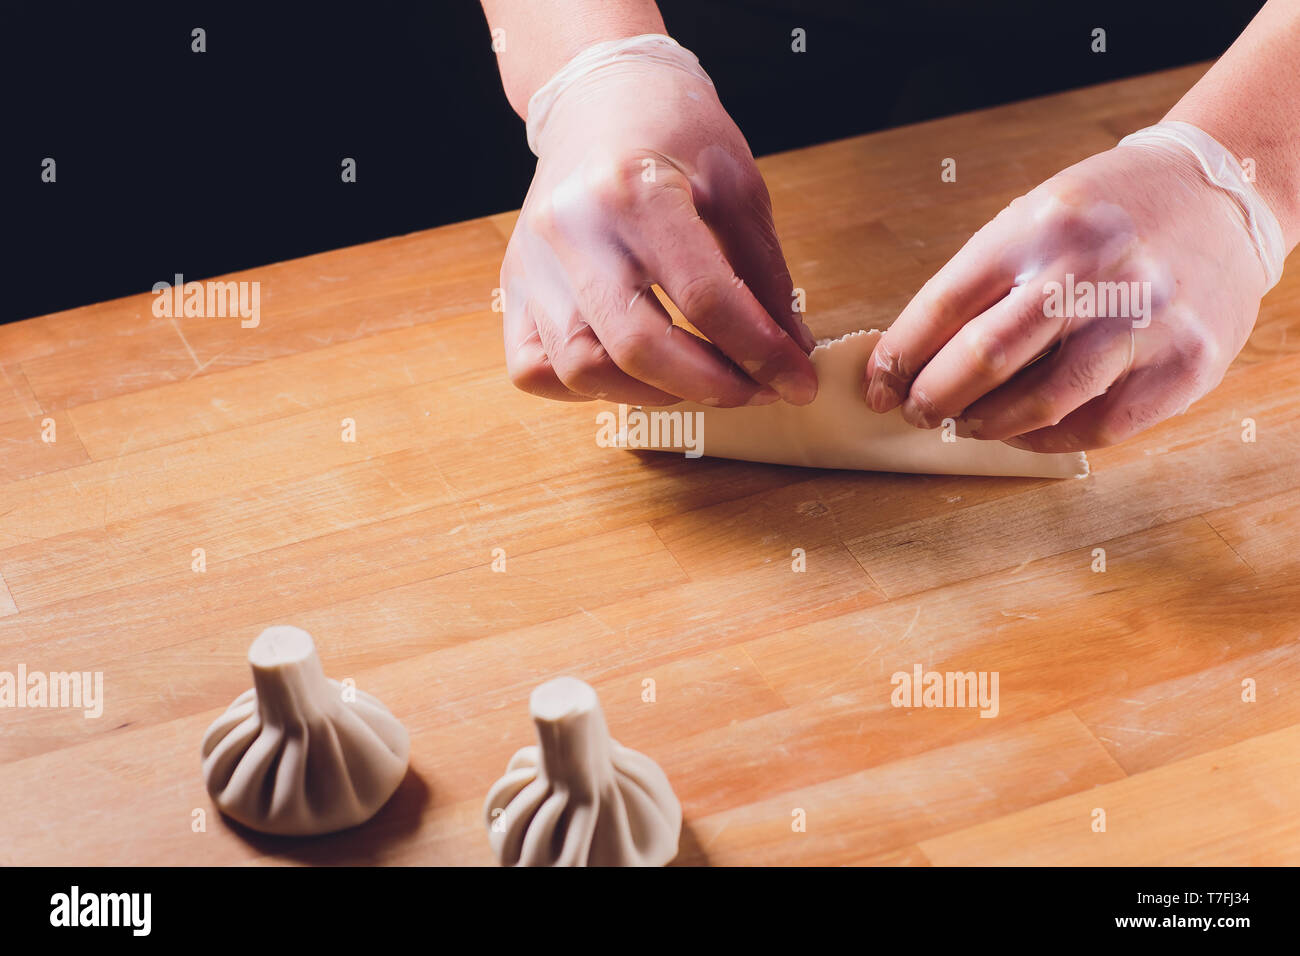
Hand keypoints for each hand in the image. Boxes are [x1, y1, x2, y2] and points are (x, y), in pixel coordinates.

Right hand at [501, 40, 816, 407]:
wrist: (599, 97)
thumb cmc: (672, 131)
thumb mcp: (738, 186)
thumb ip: (766, 275)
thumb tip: (791, 355)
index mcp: (634, 190)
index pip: (704, 297)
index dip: (760, 352)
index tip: (797, 381)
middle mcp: (571, 229)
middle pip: (639, 348)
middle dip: (712, 385)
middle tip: (755, 389)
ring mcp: (533, 263)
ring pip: (581, 369)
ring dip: (652, 393)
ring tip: (698, 378)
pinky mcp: (514, 286)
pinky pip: (535, 369)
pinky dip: (585, 387)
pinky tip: (630, 371)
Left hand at [863, 140, 1275, 451]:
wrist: (1220, 196)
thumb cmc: (1107, 216)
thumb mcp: (1035, 218)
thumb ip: (981, 284)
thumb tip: (915, 358)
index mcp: (1041, 228)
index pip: (946, 305)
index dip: (900, 357)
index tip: (879, 386)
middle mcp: (1093, 272)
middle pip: (986, 357)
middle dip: (935, 396)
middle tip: (918, 411)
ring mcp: (1145, 320)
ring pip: (1041, 401)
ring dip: (988, 424)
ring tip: (968, 423)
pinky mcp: (1185, 365)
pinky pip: (1097, 426)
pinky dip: (1046, 439)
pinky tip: (1025, 431)